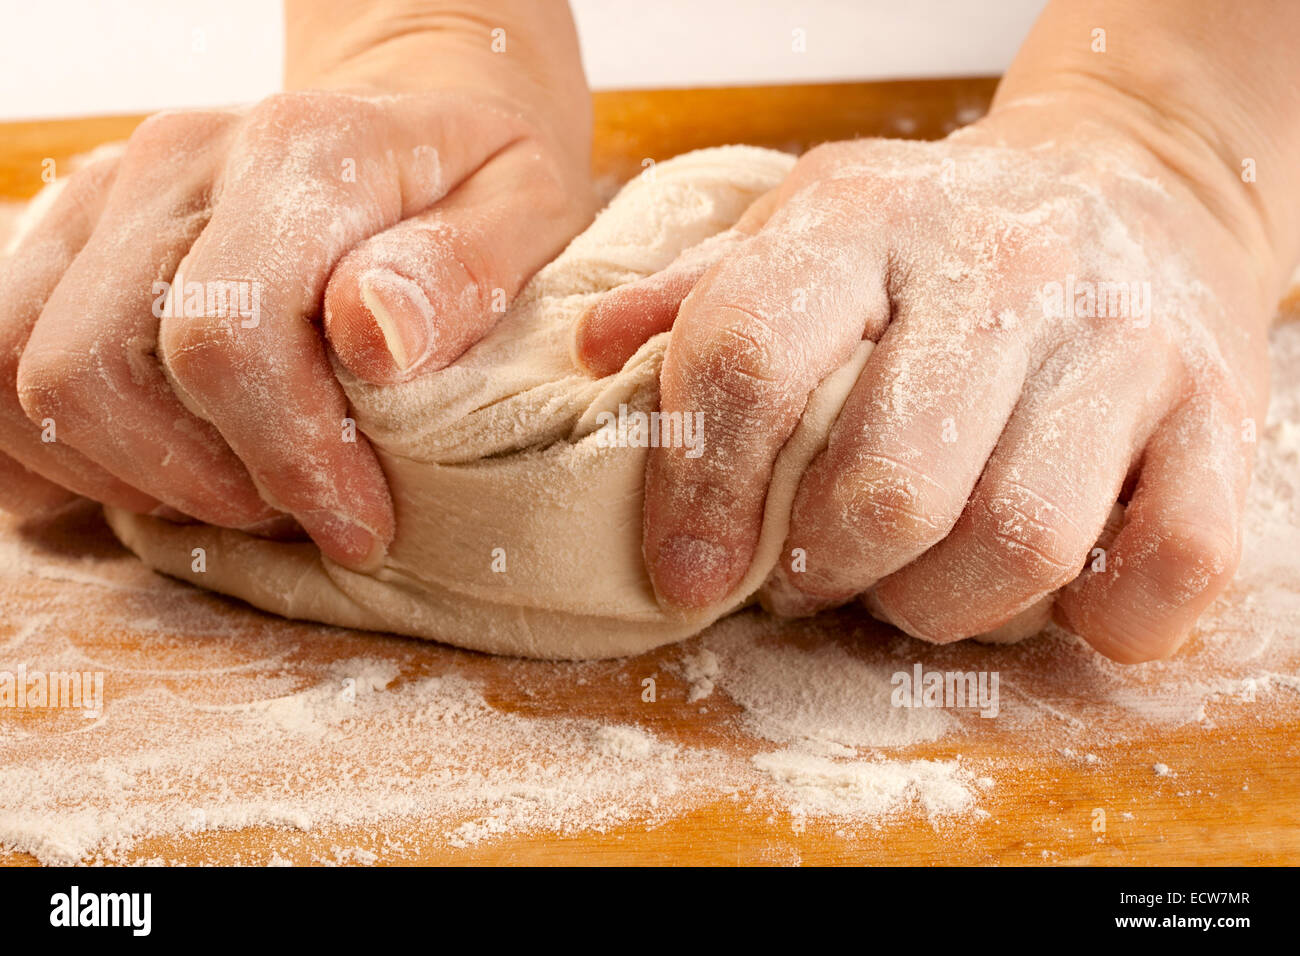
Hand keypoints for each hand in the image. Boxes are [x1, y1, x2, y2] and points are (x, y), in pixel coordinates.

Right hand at [0, 5, 594, 568]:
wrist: (414, 127)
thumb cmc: (478, 185)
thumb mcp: (527, 214)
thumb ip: (460, 272)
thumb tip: (370, 339)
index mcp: (301, 152)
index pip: (227, 337)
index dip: (286, 462)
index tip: (358, 526)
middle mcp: (177, 161)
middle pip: (96, 368)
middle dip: (204, 484)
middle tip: (302, 514)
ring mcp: (105, 194)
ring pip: (27, 375)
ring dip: (132, 474)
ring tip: (244, 492)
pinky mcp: (71, 234)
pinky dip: (60, 449)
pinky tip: (161, 470)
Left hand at [576, 104, 1279, 662]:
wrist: (1135, 183)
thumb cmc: (939, 233)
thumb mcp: (810, 224)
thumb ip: (700, 293)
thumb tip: (593, 351)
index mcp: (865, 220)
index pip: (751, 361)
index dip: (700, 492)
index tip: (683, 574)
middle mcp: (1001, 268)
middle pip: (889, 487)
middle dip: (828, 569)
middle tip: (810, 574)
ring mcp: (1122, 339)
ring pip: (1016, 543)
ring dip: (939, 606)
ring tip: (910, 587)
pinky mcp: (1219, 409)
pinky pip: (1168, 566)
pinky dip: (1096, 618)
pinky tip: (1048, 592)